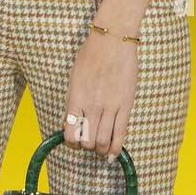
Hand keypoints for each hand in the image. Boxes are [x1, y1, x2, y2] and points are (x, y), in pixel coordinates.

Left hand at [63, 25, 138, 160]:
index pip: (70, 133)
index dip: (71, 143)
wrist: (112, 40)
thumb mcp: (74, 77)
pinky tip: (112, 154)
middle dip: (86, 147)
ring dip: (100, 150)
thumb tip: (72, 120)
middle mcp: (91, 106)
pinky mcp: (125, 105)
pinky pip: (120, 134)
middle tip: (89, 143)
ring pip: (103, 142)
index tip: (75, 141)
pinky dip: (115, 148)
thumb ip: (74, 100)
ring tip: (101, 149)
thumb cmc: (90, 55)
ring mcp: (109, 106)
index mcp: (76, 99)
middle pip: (87, 142)